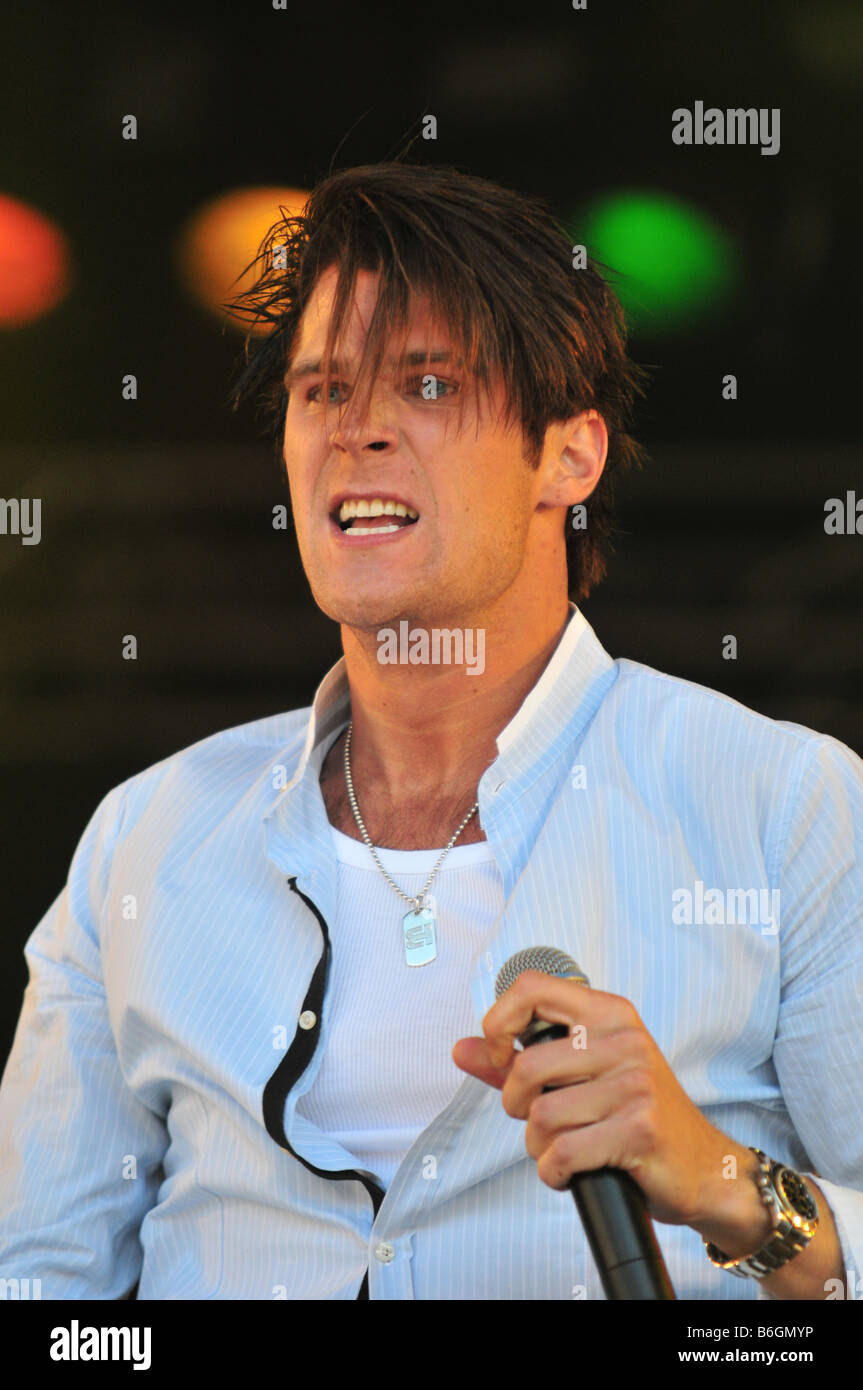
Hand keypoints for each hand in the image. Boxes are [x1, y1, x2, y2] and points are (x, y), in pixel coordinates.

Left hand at [452, 970, 754, 1233]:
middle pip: (527, 1067)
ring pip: (542, 1117)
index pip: (532, 988)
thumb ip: (516, 1062)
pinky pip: (563, 1154)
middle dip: (519, 1107)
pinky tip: (572, 1173)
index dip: (498, 1021)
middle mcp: (625, 1040)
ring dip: (540, 1147)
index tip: (501, 1055)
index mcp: (609, 1014)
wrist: (706, 1168)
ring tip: (564, 1149)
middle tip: (541, 1121)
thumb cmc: (637, 1118)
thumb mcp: (583, 1077)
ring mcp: (635, 1083)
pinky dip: (555, 1173)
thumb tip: (461, 1048)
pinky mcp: (640, 1128)